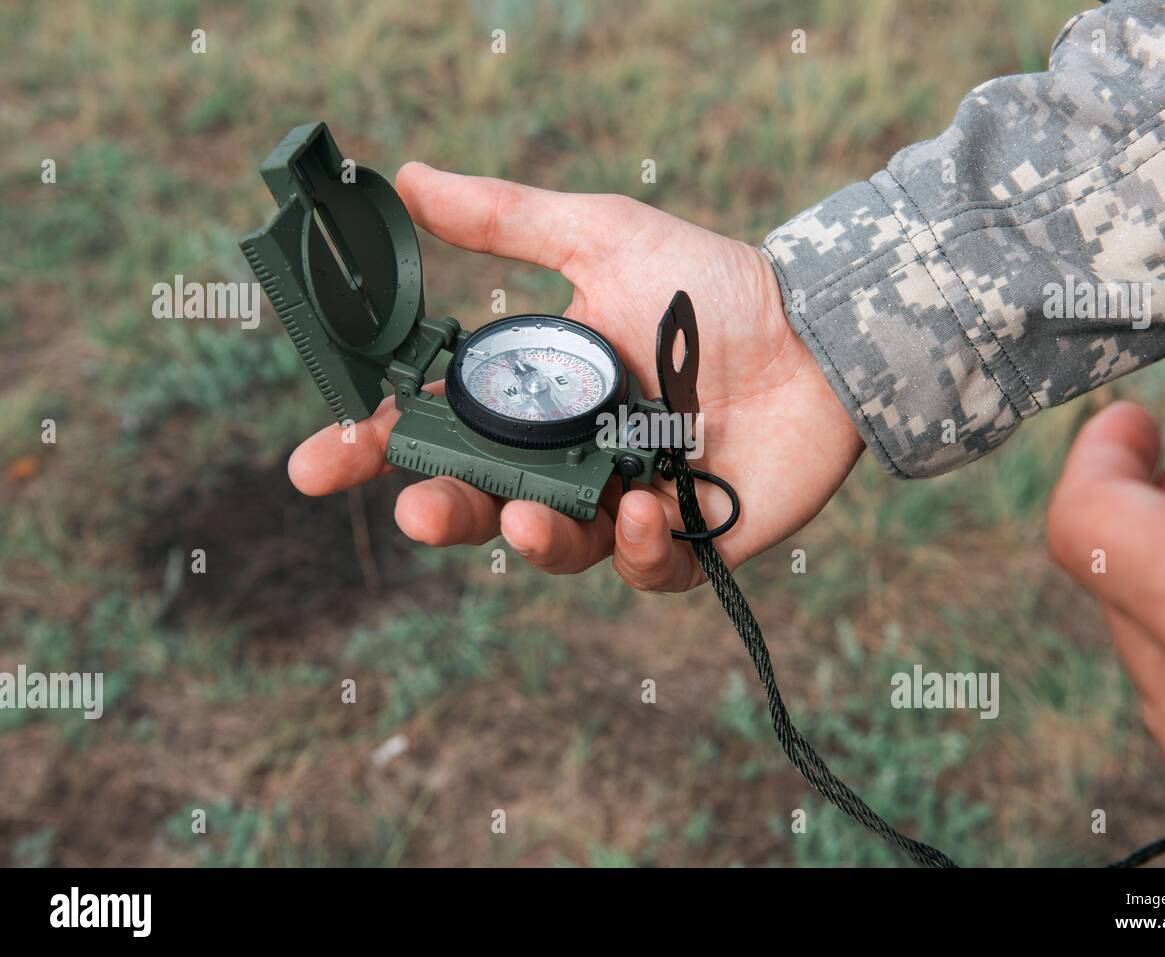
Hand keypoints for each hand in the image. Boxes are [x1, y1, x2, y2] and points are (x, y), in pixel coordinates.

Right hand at [288, 164, 863, 590]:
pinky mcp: (689, 542)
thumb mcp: (600, 238)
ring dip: (534, 542)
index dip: (373, 450)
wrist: (818, 329)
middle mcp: (571, 459)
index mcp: (537, 397)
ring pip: (556, 550)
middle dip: (442, 513)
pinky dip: (638, 549)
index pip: (437, 432)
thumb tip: (406, 178)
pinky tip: (647, 509)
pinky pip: (646, 570)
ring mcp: (626, 505)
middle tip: (419, 508)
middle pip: (482, 506)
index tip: (315, 465)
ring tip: (536, 521)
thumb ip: (504, 221)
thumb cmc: (711, 286)